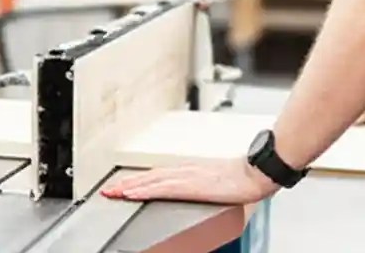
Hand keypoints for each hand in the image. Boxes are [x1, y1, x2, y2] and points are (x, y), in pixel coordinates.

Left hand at [100, 157, 280, 204]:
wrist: (255, 173)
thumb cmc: (242, 179)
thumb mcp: (218, 183)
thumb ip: (206, 186)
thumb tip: (203, 192)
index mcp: (190, 171)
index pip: (158, 176)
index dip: (139, 180)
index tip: (123, 186)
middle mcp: (185, 171)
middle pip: (149, 176)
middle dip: (128, 183)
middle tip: (109, 190)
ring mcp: (187, 177)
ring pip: (151, 181)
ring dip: (131, 186)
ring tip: (114, 192)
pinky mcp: (191, 185)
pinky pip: (162, 189)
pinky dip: (145, 190)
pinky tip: (133, 193)